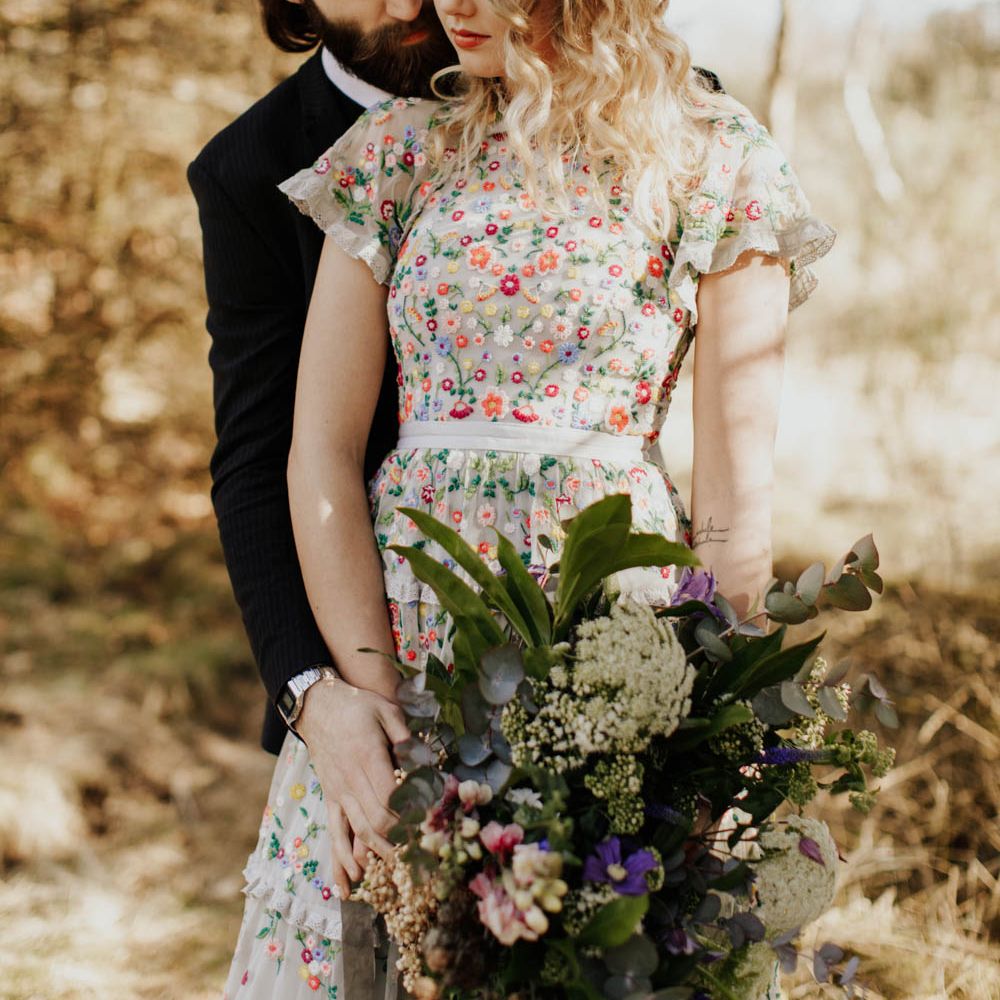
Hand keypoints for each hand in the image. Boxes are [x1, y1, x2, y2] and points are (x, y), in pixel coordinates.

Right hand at [296, 675, 408, 899]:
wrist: (316, 706)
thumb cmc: (356, 706)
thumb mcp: (385, 709)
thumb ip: (404, 735)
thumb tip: (424, 759)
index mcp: (367, 757)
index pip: (390, 797)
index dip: (410, 816)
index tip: (430, 827)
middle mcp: (351, 780)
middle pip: (376, 821)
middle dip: (401, 842)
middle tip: (424, 856)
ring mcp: (338, 792)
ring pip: (358, 832)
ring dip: (378, 855)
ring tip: (398, 872)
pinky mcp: (330, 799)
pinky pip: (334, 833)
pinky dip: (342, 860)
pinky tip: (348, 884)